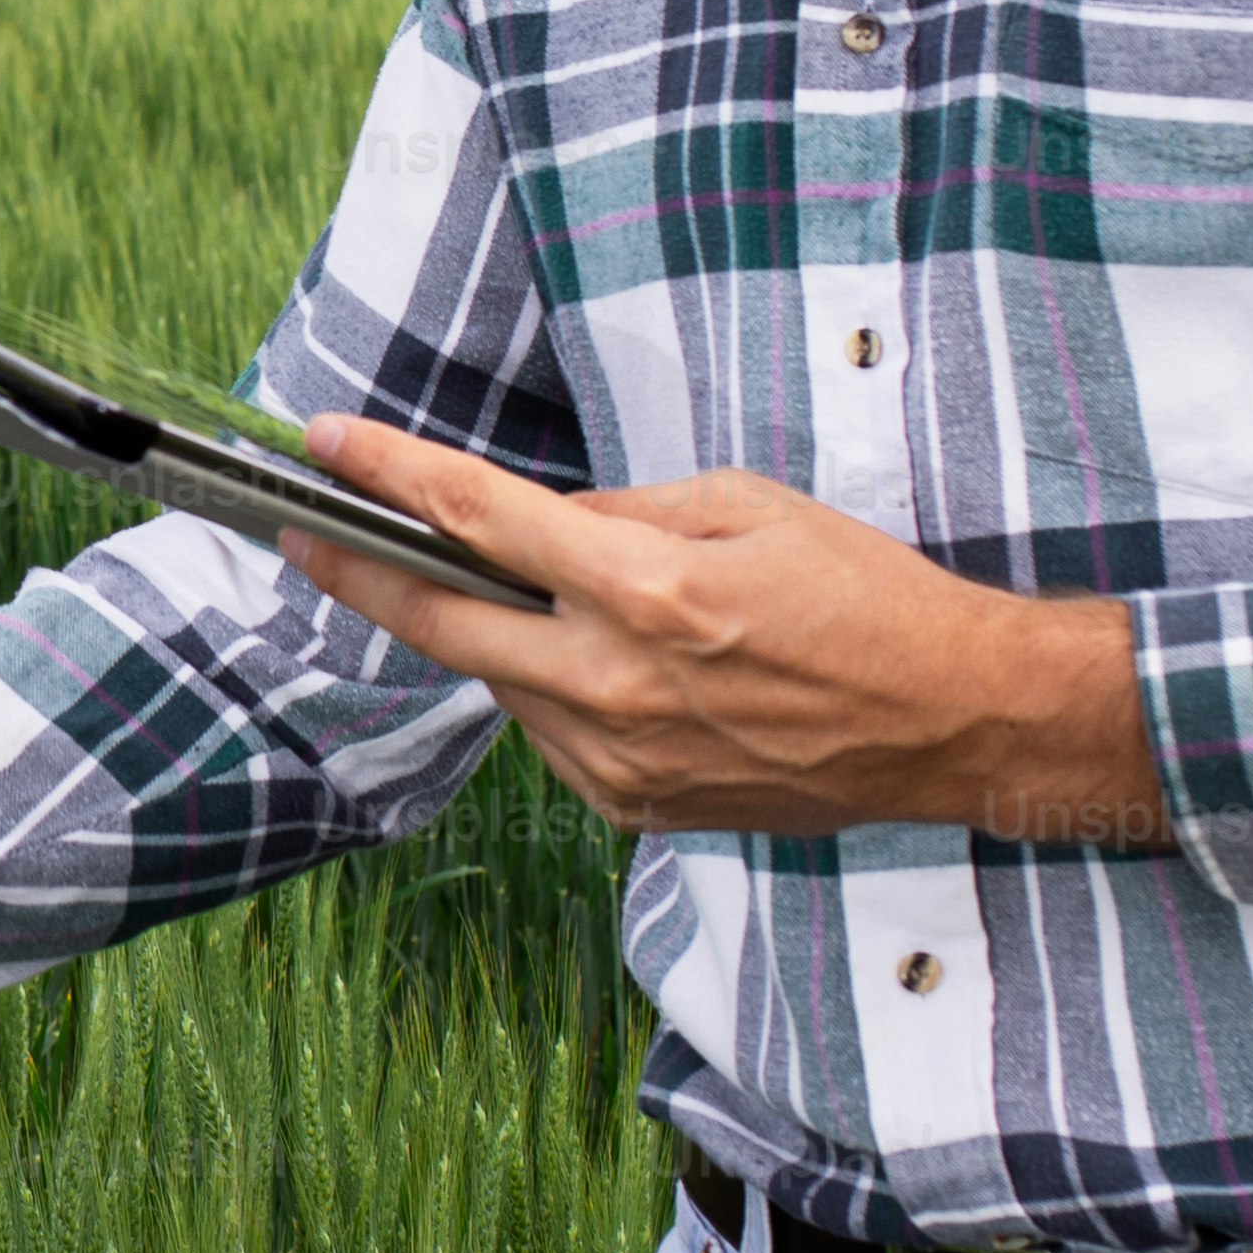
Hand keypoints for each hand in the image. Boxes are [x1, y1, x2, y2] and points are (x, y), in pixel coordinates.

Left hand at [267, 424, 1168, 845]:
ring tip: (571, 605)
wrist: (949, 722)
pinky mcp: (633, 808)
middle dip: (358, 572)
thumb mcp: (746, 505)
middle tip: (304, 534)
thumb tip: (539, 520)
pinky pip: (554, 735)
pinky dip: (558, 691)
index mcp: (646, 588)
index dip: (388, 474)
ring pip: (501, 683)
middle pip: (441, 622)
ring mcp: (619, 759)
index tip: (327, 444)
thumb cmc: (865, 597)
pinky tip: (619, 670)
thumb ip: (625, 512)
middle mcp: (616, 682)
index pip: (477, 519)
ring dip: (498, 636)